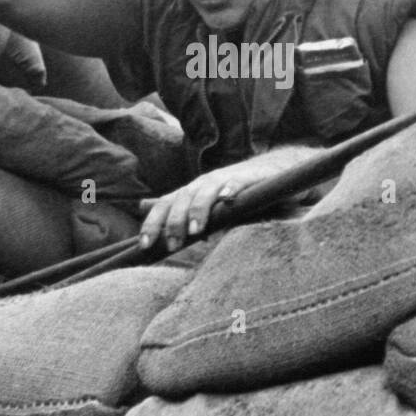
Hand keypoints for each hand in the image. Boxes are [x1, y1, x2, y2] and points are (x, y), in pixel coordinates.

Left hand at [136, 146, 312, 251]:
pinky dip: (230, 189)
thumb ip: (179, 210)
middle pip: (181, 200)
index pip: (165, 205)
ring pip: (204, 192)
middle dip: (174, 223)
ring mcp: (224, 179)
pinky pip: (236, 182)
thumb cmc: (233, 191)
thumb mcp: (204, 204)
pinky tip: (227, 199)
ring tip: (195, 230)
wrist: (270, 170)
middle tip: (172, 245)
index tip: (144, 245)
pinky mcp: (247, 177)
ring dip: (198, 210)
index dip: (153, 223)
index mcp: (191, 192)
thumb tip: (146, 214)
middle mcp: (203, 183)